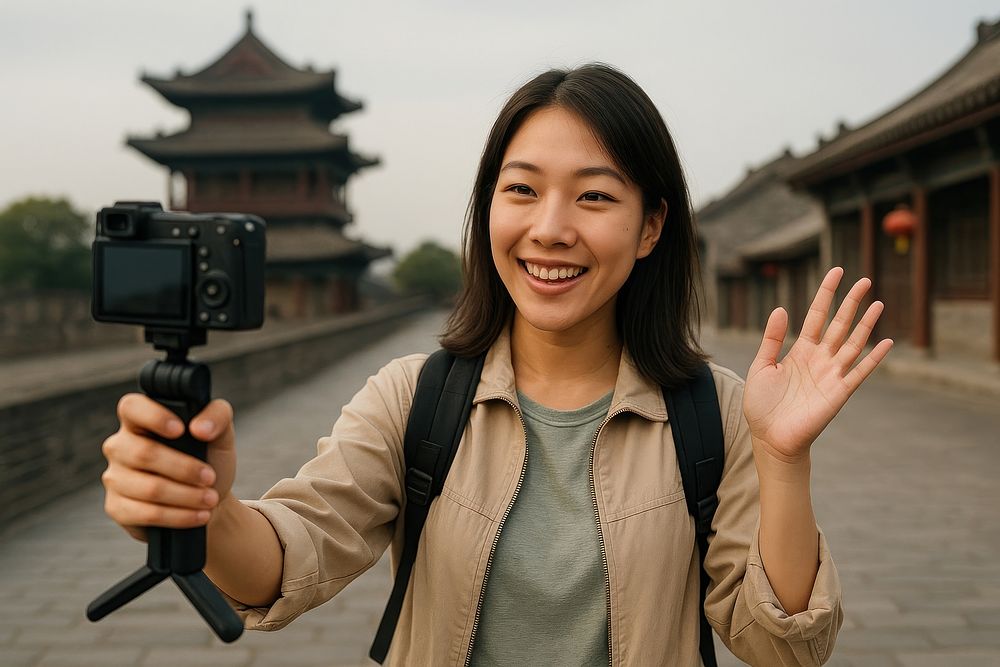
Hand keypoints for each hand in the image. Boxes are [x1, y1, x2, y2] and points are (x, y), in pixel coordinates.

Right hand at [100, 394, 237, 540]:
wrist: (210, 498)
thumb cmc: (209, 458)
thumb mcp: (222, 434)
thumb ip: (217, 415)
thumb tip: (199, 428)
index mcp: (140, 420)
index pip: (131, 407)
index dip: (153, 417)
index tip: (181, 430)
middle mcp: (120, 446)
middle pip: (144, 454)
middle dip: (184, 468)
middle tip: (210, 477)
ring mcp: (115, 477)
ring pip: (148, 488)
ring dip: (186, 496)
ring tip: (210, 499)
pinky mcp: (117, 507)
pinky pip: (145, 514)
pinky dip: (179, 516)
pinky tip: (199, 515)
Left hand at [743, 267, 892, 462]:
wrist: (770, 438)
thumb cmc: (762, 405)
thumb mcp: (761, 366)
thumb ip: (772, 339)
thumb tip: (781, 308)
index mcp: (800, 350)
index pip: (817, 315)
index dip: (826, 294)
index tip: (837, 272)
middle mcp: (819, 359)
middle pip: (839, 324)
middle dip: (851, 302)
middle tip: (864, 280)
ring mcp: (831, 374)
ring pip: (853, 343)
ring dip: (866, 324)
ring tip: (878, 302)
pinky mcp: (839, 392)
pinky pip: (860, 372)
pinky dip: (874, 358)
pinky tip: (887, 343)